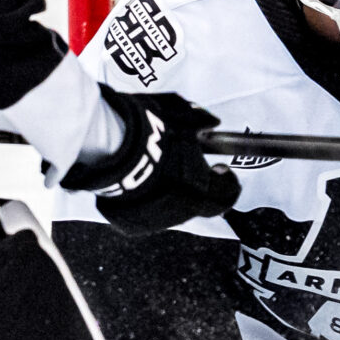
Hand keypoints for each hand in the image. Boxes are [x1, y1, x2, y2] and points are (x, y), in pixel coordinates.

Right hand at [63, 88, 240, 232]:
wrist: (111, 149)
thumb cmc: (148, 131)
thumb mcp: (180, 115)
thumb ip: (199, 120)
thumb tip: (211, 122)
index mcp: (201, 186)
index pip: (227, 195)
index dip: (228, 182)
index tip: (221, 169)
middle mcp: (183, 209)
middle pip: (199, 204)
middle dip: (196, 187)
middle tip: (183, 168)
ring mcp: (158, 220)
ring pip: (172, 211)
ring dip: (170, 195)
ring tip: (154, 172)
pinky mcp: (133, 225)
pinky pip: (145, 216)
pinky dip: (145, 202)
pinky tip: (135, 183)